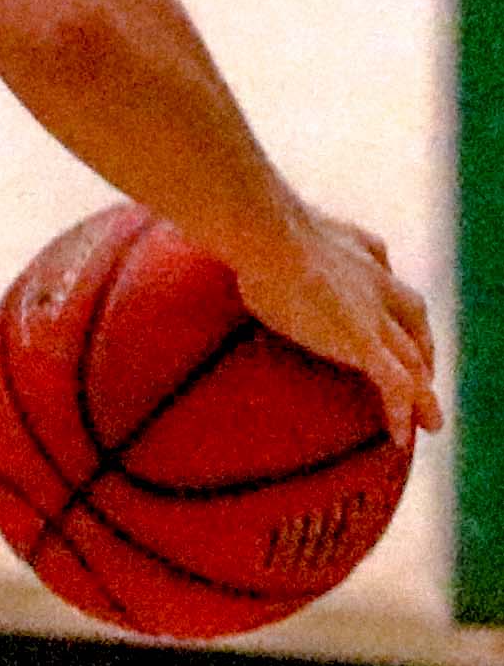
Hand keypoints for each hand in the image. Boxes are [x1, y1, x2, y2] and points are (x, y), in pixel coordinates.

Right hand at [223, 200, 439, 440]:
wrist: (267, 233)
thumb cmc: (255, 229)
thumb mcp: (272, 231)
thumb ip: (271, 242)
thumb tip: (237, 248)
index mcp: (358, 249)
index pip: (388, 280)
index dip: (394, 308)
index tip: (391, 324)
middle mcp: (377, 280)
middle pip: (413, 321)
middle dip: (421, 350)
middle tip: (421, 378)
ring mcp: (374, 313)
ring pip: (414, 360)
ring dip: (423, 393)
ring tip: (429, 422)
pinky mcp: (363, 339)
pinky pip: (394, 384)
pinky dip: (401, 411)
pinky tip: (399, 436)